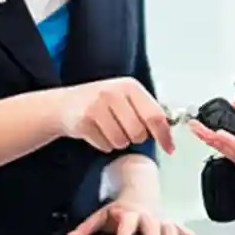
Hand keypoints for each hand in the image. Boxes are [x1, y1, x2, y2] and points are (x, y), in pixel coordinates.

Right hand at [52, 77, 174, 154]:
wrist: (65, 104)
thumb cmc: (101, 102)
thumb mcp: (125, 98)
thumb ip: (146, 111)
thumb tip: (168, 134)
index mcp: (130, 86)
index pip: (155, 115)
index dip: (164, 135)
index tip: (169, 147)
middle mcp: (114, 93)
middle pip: (138, 132)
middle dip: (134, 137)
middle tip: (124, 128)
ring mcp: (97, 106)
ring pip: (121, 141)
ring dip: (117, 141)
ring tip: (108, 128)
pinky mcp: (84, 121)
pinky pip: (105, 145)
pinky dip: (103, 144)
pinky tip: (96, 131)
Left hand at [66, 191, 199, 234]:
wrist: (139, 193)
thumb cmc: (120, 209)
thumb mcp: (102, 215)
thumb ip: (88, 227)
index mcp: (128, 214)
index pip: (125, 225)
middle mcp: (146, 217)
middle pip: (150, 227)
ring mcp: (159, 219)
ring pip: (167, 227)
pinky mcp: (169, 223)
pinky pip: (181, 229)